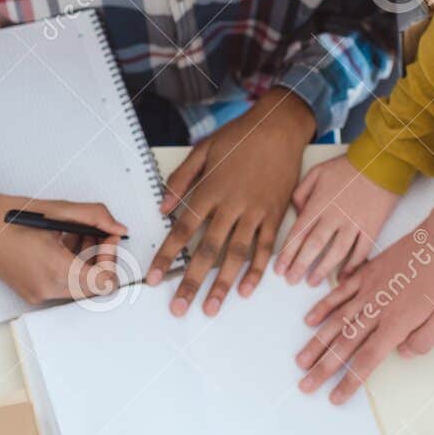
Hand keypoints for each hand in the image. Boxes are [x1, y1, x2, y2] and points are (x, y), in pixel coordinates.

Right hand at [0, 190, 127, 304]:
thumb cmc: (8, 217)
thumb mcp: (58, 210)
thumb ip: (95, 216)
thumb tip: (118, 228)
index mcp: (55, 270)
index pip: (104, 282)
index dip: (112, 258)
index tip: (108, 236)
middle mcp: (47, 289)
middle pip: (95, 286)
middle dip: (102, 258)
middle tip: (99, 234)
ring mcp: (39, 294)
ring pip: (81, 286)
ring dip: (88, 260)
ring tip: (77, 235)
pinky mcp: (33, 292)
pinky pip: (65, 284)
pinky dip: (72, 265)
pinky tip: (63, 242)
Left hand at [146, 89, 313, 315]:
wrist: (280, 126)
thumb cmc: (240, 136)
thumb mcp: (203, 150)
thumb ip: (181, 180)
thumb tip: (162, 208)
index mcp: (209, 190)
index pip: (182, 230)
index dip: (166, 257)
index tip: (153, 279)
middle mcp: (231, 205)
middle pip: (207, 250)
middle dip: (191, 282)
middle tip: (180, 308)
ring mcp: (255, 211)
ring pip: (236, 254)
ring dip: (223, 284)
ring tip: (211, 308)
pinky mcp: (276, 214)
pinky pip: (266, 247)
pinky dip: (257, 270)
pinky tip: (246, 289)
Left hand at [276, 156, 399, 284]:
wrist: (382, 161)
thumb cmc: (348, 165)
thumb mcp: (317, 171)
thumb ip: (301, 192)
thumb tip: (297, 212)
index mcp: (319, 204)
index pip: (298, 233)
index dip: (287, 253)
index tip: (279, 269)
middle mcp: (334, 216)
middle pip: (313, 247)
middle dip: (300, 266)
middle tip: (291, 281)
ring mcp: (354, 224)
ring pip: (336, 253)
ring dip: (323, 270)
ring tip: (312, 282)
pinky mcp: (372, 227)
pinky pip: (361, 251)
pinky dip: (352, 266)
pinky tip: (344, 277)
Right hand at [295, 227, 433, 402]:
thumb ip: (422, 341)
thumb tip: (402, 354)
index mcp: (396, 324)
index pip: (367, 360)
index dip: (349, 380)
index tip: (334, 396)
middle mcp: (376, 310)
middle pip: (344, 345)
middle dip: (323, 368)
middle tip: (305, 385)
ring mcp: (367, 290)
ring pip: (336, 321)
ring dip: (317, 342)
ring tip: (301, 360)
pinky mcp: (365, 274)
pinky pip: (339, 293)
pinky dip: (323, 306)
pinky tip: (310, 320)